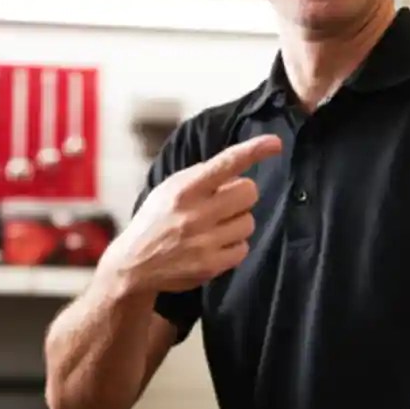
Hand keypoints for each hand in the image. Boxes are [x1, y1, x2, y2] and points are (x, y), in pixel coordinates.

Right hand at [101, 134, 283, 294]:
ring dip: (238, 221)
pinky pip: (243, 248)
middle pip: (249, 192)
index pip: (226, 164)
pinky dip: (234, 246)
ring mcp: (204, 242)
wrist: (134, 265)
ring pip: (249, 221)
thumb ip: (200, 176)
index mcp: (184, 189)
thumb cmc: (156, 220)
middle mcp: (195, 214)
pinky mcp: (211, 265)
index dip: (253, 151)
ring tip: (215, 227)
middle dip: (242, 195)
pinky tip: (215, 245)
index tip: (275, 143)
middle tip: (227, 202)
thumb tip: (237, 165)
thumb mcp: (169, 188)